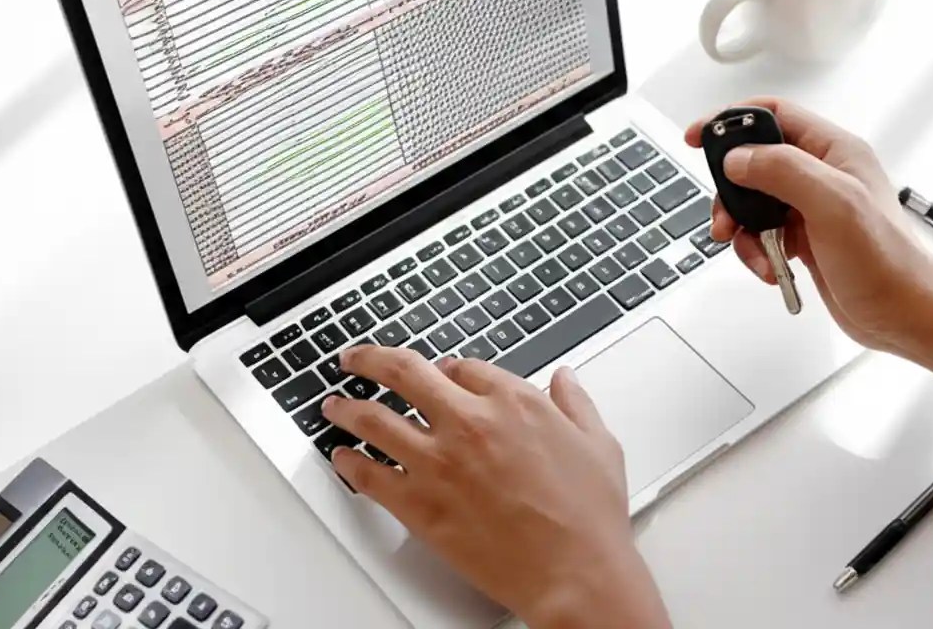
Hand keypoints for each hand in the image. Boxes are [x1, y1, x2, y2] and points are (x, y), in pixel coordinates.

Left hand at [323, 347, 671, 628]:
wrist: (573, 572)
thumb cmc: (588, 517)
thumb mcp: (598, 445)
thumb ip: (575, 405)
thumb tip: (564, 380)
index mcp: (513, 401)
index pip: (461, 366)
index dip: (445, 368)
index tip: (437, 373)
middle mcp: (469, 422)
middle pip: (403, 372)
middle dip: (371, 360)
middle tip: (356, 359)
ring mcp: (439, 463)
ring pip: (373, 420)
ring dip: (347, 408)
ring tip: (334, 404)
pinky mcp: (419, 505)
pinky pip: (369, 476)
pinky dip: (349, 463)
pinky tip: (342, 458)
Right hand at [685, 97, 932, 351]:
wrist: (904, 314)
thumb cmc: (888, 261)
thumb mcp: (834, 203)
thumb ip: (783, 170)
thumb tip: (738, 158)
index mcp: (834, 151)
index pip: (774, 115)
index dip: (732, 120)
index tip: (699, 136)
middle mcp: (822, 174)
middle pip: (754, 162)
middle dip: (731, 190)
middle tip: (724, 214)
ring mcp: (812, 208)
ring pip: (753, 202)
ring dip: (741, 227)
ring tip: (748, 247)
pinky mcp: (805, 238)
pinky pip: (762, 234)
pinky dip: (756, 251)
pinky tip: (770, 267)